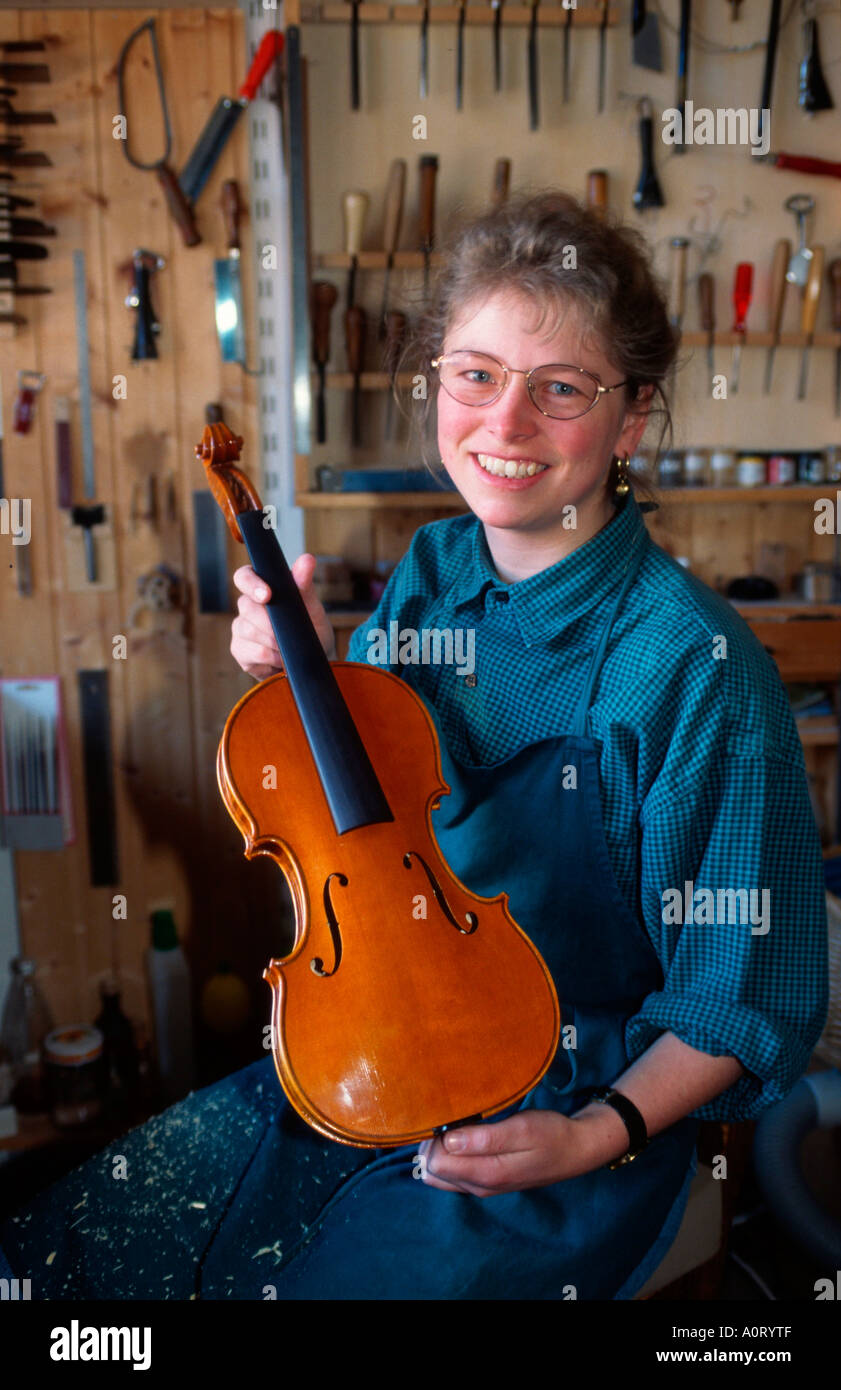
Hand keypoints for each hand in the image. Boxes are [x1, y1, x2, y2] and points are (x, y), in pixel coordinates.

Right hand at [230, 554, 335, 678]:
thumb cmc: (309, 628)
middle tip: (288, 630)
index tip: (267, 595)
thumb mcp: (311, 606)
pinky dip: (270, 657)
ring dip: (272, 641)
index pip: (244, 577)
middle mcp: (246, 606)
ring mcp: (240, 628)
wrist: (311, 659)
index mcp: (260, 588)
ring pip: (247, 630)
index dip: (251, 584)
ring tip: (288, 646)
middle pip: (246, 606)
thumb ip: (305, 584)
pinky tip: (280, 658)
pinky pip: (251, 652)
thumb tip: (307, 559)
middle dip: (269, 621)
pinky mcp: (240, 650)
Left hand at [416, 1110, 605, 1196]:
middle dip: (435, 1143)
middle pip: (433, 1168)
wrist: (576, 1150)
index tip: (448, 1115)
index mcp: (487, 1174)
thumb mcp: (522, 1129)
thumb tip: (447, 1142)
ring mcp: (481, 1186)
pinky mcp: (485, 1180)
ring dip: (441, 1149)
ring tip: (458, 1123)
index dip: (435, 1137)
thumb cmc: (550, 1134)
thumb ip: (484, 1139)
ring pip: (440, 1172)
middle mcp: (479, 1186)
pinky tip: (463, 1135)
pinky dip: (451, 1154)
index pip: (436, 1163)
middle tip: (452, 1116)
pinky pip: (453, 1172)